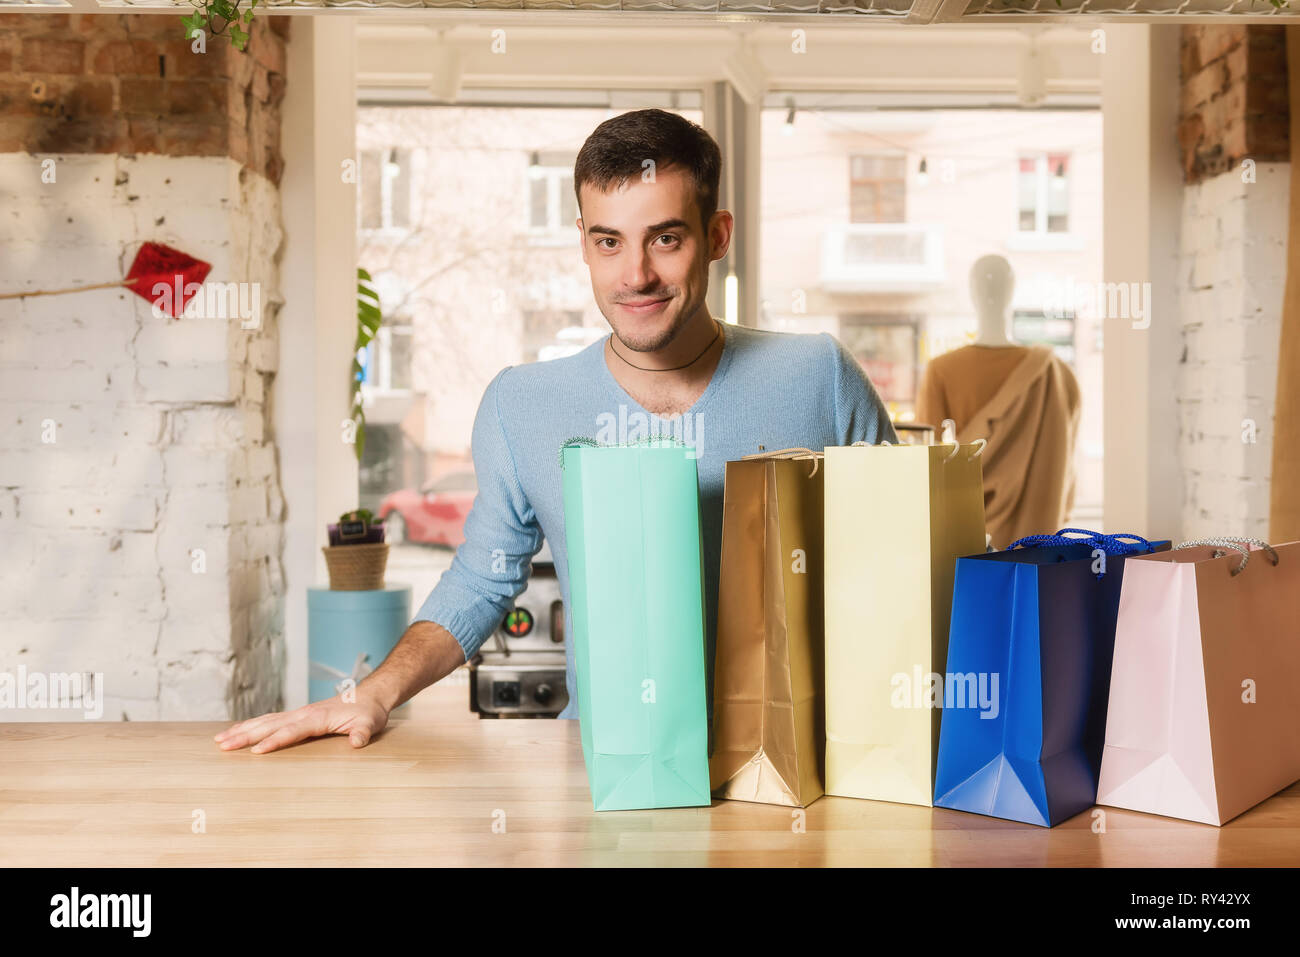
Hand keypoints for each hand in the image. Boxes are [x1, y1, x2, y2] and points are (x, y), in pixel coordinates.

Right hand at [214, 688, 389, 753]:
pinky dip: (253, 725)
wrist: (370, 695)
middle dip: (246, 735)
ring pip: (265, 721)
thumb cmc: (369, 712)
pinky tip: (239, 731)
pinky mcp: (298, 716)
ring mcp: (299, 714)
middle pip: (270, 725)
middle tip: (223, 745)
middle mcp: (303, 713)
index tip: (256, 751)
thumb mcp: (370, 723)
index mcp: (317, 717)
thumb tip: (357, 742)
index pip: (292, 731)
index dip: (275, 741)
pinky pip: (270, 721)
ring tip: (220, 739)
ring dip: (243, 730)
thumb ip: (362, 733)